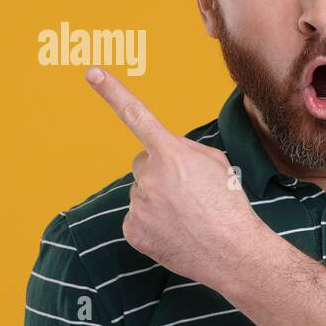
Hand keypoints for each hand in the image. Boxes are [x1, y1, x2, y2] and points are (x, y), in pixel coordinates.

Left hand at [84, 66, 267, 289]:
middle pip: (143, 163)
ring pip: (142, 193)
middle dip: (160, 172)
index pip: (136, 116)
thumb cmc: (229, 205)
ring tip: (188, 216)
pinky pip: (137, 218)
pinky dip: (152, 223)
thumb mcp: (217, 164)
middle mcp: (149, 177)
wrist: (233, 252)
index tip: (92, 73)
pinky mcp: (132, 230)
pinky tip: (175, 231)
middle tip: (189, 193)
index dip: (112, 92)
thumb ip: (185, 150)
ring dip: (159, 200)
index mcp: (171, 154)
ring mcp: (138, 205)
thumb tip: (163, 154)